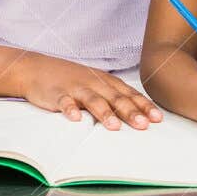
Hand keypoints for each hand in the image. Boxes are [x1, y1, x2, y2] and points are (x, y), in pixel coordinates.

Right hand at [15, 53, 161, 129]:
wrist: (38, 68)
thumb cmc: (73, 79)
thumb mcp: (97, 84)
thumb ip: (115, 97)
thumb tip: (139, 115)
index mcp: (107, 82)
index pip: (130, 95)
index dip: (144, 106)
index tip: (158, 119)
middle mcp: (95, 84)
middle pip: (116, 99)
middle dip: (131, 112)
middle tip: (144, 125)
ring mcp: (76, 88)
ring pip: (94, 100)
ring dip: (105, 113)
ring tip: (115, 126)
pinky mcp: (58, 94)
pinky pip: (65, 102)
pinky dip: (70, 109)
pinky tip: (75, 118)